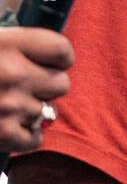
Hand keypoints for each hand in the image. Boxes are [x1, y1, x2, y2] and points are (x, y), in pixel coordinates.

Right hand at [0, 28, 73, 151]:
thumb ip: (18, 48)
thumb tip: (55, 58)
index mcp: (6, 44)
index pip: (62, 49)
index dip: (57, 59)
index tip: (47, 63)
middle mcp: (12, 73)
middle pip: (62, 84)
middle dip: (45, 87)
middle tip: (20, 88)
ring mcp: (9, 105)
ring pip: (48, 113)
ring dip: (31, 112)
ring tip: (3, 107)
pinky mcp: (2, 134)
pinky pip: (35, 139)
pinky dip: (22, 137)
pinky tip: (5, 127)